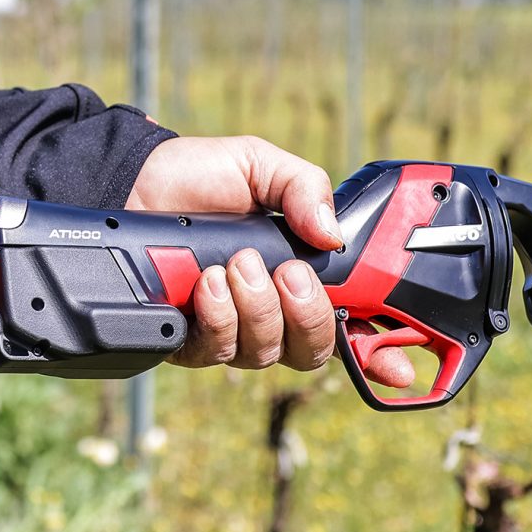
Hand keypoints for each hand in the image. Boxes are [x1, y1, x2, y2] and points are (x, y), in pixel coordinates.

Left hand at [128, 136, 412, 385]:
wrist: (131, 183)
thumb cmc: (197, 178)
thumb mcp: (259, 166)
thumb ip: (303, 189)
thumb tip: (332, 236)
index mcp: (301, 275)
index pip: (353, 324)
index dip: (382, 352)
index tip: (401, 365)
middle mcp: (270, 311)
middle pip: (313, 351)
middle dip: (308, 316)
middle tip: (284, 272)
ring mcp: (229, 330)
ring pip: (265, 354)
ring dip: (257, 309)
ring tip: (233, 264)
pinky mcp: (186, 339)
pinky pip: (216, 352)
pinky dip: (219, 318)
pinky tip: (206, 285)